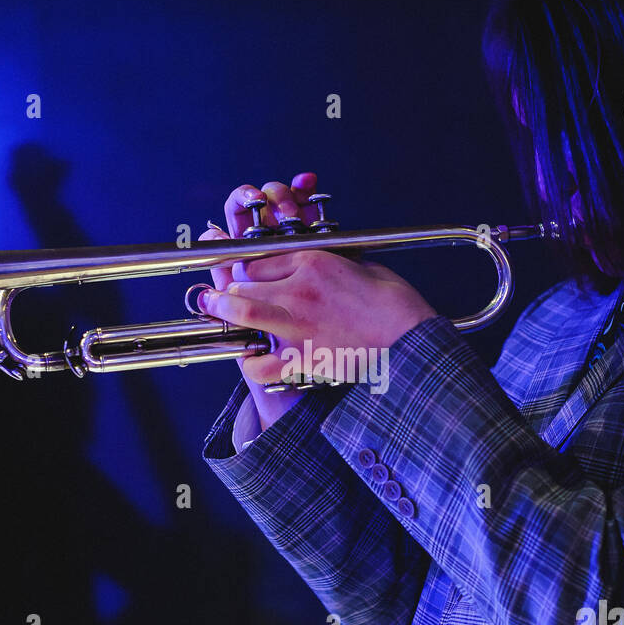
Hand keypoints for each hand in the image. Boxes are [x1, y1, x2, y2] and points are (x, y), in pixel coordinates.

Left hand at [201, 174, 436, 416]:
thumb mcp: (359, 265)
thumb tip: (310, 263)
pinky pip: (260, 365)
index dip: (243, 267)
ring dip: (223, 313)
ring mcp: (296, 325)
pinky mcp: (301, 358)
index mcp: (312, 261)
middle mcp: (297, 290)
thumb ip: (327, 262)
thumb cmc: (392, 302)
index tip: (238, 274)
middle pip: (241, 282)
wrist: (409, 338)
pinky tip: (251, 360)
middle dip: (225, 288)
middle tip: (215, 294)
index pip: (258, 258)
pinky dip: (251, 364)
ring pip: (240, 313)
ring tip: (214, 312)